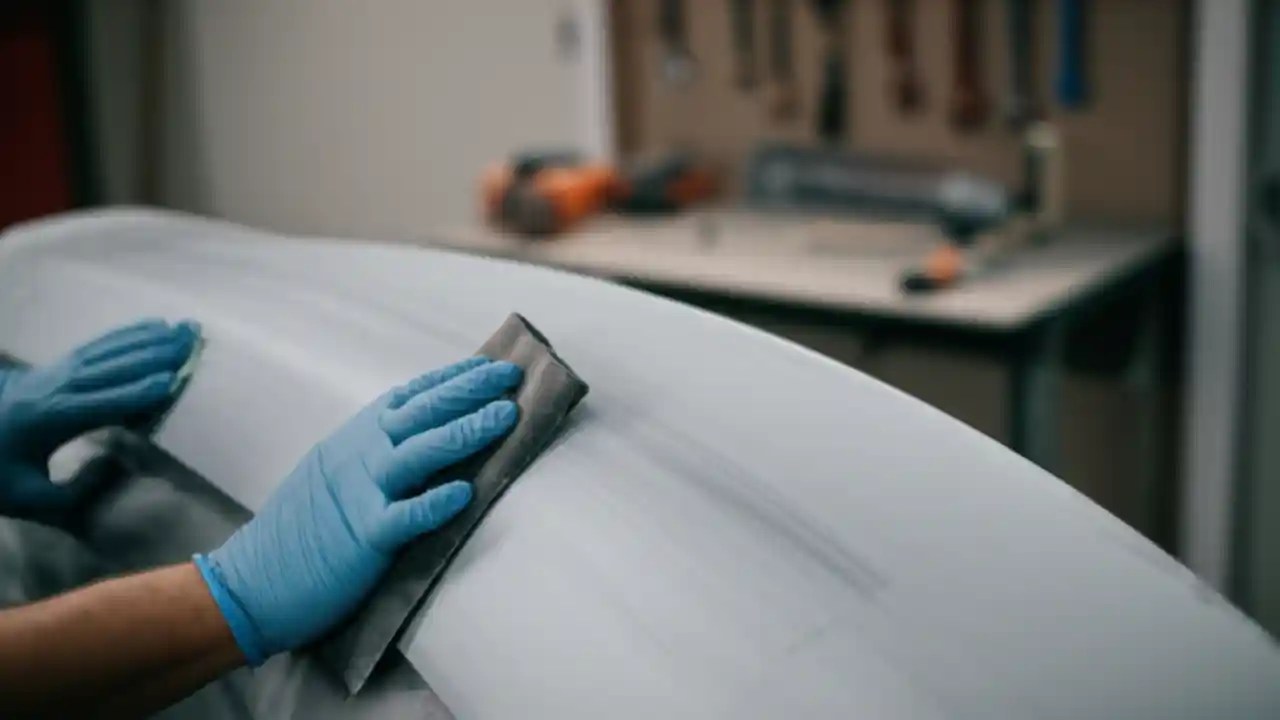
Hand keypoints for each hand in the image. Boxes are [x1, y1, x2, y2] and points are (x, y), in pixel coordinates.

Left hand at [0, 319, 199, 527]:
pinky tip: (152, 325)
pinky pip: (96, 344)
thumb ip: (80, 488)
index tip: (175, 381)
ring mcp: (55, 372)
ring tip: (185, 328)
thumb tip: (122, 462)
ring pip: (109, 351)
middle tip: (194, 341)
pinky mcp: (56, 365)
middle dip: (156, 354)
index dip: (139, 392)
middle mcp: (55, 388)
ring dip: (149, 338)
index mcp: (50, 420)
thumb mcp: (33, 500)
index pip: (103, 403)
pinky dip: (127, 333)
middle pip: (113, 368)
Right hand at [195, 357, 521, 663]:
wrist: (252, 581)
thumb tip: (428, 429)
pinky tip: (464, 493)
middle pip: (421, 413)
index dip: (452, 377)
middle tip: (510, 377)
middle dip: (469, 391)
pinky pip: (403, 517)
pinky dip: (433, 503)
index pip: (411, 395)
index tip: (490, 364)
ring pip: (418, 454)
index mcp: (356, 438)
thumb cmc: (302, 528)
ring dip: (464, 433)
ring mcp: (360, 494)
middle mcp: (360, 455)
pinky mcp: (363, 538)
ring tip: (505, 418)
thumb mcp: (336, 469)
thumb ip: (377, 448)